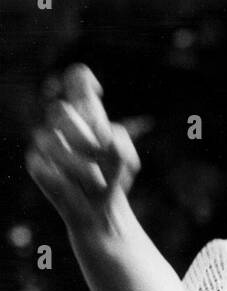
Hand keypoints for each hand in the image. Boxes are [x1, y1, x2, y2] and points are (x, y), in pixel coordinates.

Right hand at [26, 65, 139, 229]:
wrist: (102, 210)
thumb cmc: (112, 179)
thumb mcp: (126, 160)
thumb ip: (118, 140)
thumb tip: (101, 133)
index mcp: (85, 112)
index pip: (76, 78)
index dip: (83, 81)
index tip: (99, 95)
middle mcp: (62, 122)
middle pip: (59, 110)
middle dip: (82, 137)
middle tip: (98, 156)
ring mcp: (45, 141)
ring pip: (49, 140)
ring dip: (79, 166)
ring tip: (96, 182)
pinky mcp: (36, 163)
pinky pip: (44, 167)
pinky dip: (65, 182)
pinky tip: (76, 190)